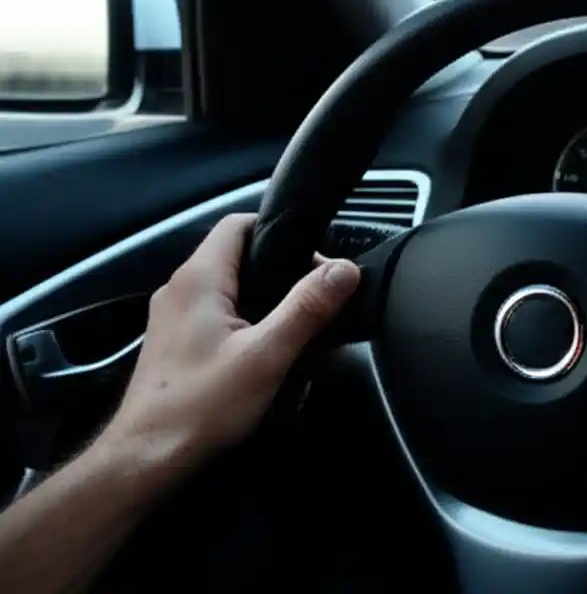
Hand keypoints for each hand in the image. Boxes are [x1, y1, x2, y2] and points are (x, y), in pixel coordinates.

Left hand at [97, 214, 359, 475]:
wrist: (146, 459)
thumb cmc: (203, 405)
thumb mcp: (266, 356)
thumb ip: (307, 308)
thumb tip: (345, 269)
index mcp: (199, 278)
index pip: (239, 223)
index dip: (281, 231)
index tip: (317, 261)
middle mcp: (180, 288)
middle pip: (239, 256)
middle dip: (282, 271)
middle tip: (318, 300)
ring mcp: (172, 317)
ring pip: (230, 288)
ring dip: (267, 301)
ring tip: (301, 329)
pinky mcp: (174, 343)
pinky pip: (218, 314)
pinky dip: (247, 322)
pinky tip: (269, 354)